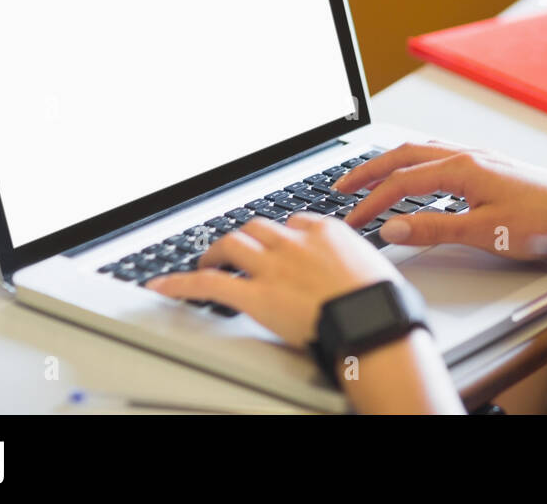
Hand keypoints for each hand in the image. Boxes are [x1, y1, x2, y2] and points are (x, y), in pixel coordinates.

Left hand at [145, 214, 400, 347]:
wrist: (374, 323)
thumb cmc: (381, 303)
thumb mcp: (376, 270)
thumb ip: (357, 265)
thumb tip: (360, 274)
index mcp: (327, 232)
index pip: (295, 222)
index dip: (283, 235)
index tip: (281, 244)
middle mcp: (295, 243)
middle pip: (258, 228)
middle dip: (245, 237)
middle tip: (237, 250)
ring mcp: (273, 267)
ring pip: (232, 244)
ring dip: (216, 252)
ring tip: (208, 262)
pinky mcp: (255, 296)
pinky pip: (210, 284)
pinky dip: (182, 284)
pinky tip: (165, 286)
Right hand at [334, 140, 546, 259]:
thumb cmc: (546, 221)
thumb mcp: (485, 230)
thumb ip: (436, 229)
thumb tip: (392, 228)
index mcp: (464, 167)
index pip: (402, 182)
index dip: (371, 201)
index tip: (351, 219)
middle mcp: (471, 156)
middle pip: (406, 155)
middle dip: (370, 170)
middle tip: (342, 186)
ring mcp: (483, 160)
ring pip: (424, 153)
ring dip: (393, 165)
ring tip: (370, 179)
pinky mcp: (493, 169)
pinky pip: (442, 158)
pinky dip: (417, 166)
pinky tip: (419, 179)